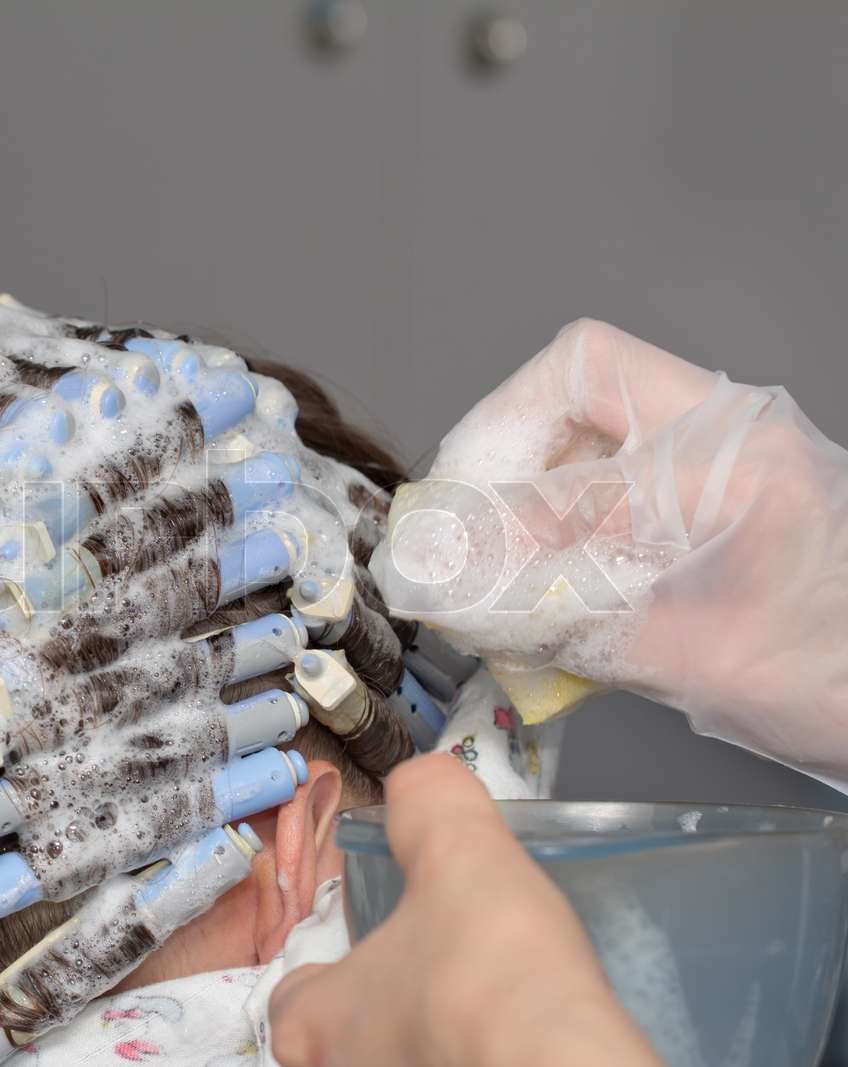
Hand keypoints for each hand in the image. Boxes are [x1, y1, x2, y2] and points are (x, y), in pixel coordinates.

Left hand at [267, 755, 658, 1066]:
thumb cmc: (490, 969)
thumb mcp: (458, 852)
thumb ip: (430, 802)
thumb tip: (423, 778)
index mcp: (313, 1026)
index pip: (293, 1006)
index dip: (327, 979)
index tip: (369, 959)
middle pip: (349, 1051)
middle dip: (391, 1025)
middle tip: (448, 993)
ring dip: (438, 1048)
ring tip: (495, 1021)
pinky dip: (484, 1062)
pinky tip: (530, 1052)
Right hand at [373, 319, 847, 790]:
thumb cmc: (837, 677)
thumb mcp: (686, 653)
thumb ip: (557, 615)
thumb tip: (449, 591)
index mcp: (730, 444)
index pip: (581, 375)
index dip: (502, 430)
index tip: (463, 508)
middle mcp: (723, 439)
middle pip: (573, 403)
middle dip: (503, 470)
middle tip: (459, 542)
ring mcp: (716, 475)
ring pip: (582, 453)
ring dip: (525, 514)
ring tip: (492, 581)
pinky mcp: (706, 518)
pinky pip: (604, 506)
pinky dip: (556, 550)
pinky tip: (537, 603)